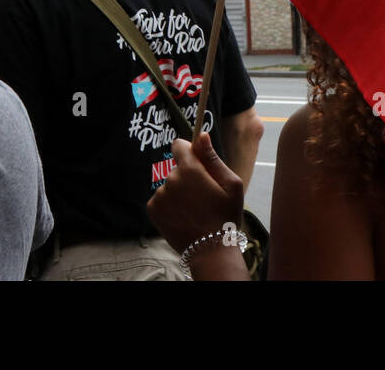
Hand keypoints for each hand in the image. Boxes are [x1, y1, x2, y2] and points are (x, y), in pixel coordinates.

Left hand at [147, 132, 244, 251]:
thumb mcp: (231, 184)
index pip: (179, 145)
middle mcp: (170, 179)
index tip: (197, 161)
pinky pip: (161, 198)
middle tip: (204, 195)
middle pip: (178, 168)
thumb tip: (201, 135)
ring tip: (195, 209)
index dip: (189, 151)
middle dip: (189, 176)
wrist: (210, 250)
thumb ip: (212, 158)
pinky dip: (170, 204)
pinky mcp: (153, 209)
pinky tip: (184, 215)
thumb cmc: (226, 215)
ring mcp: (160, 195)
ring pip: (170, 184)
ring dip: (179, 191)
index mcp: (190, 169)